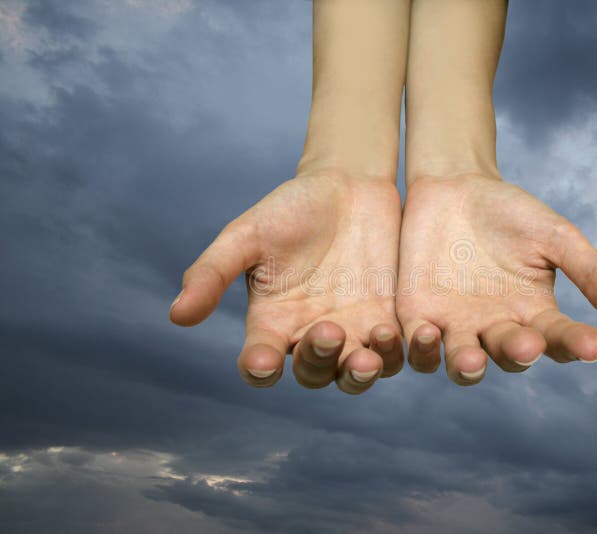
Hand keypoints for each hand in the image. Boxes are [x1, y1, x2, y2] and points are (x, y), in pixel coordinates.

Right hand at [170, 173, 403, 393]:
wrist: (348, 184)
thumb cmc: (291, 208)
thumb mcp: (247, 234)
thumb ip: (213, 272)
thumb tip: (176, 316)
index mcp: (271, 322)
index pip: (258, 363)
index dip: (259, 370)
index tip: (263, 361)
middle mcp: (310, 335)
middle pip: (313, 373)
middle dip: (320, 361)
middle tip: (328, 331)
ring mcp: (353, 332)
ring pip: (356, 373)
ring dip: (362, 371)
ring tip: (371, 348)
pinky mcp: (390, 320)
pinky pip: (396, 352)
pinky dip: (402, 353)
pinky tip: (408, 335)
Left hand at [396, 173, 596, 384]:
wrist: (453, 186)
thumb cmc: (510, 212)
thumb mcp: (555, 237)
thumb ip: (592, 274)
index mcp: (535, 314)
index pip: (560, 340)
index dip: (575, 345)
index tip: (593, 345)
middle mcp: (497, 329)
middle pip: (510, 357)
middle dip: (518, 353)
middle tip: (526, 344)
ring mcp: (456, 327)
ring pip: (462, 365)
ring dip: (466, 366)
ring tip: (471, 357)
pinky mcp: (418, 317)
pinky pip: (419, 346)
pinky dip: (421, 348)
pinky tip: (427, 331)